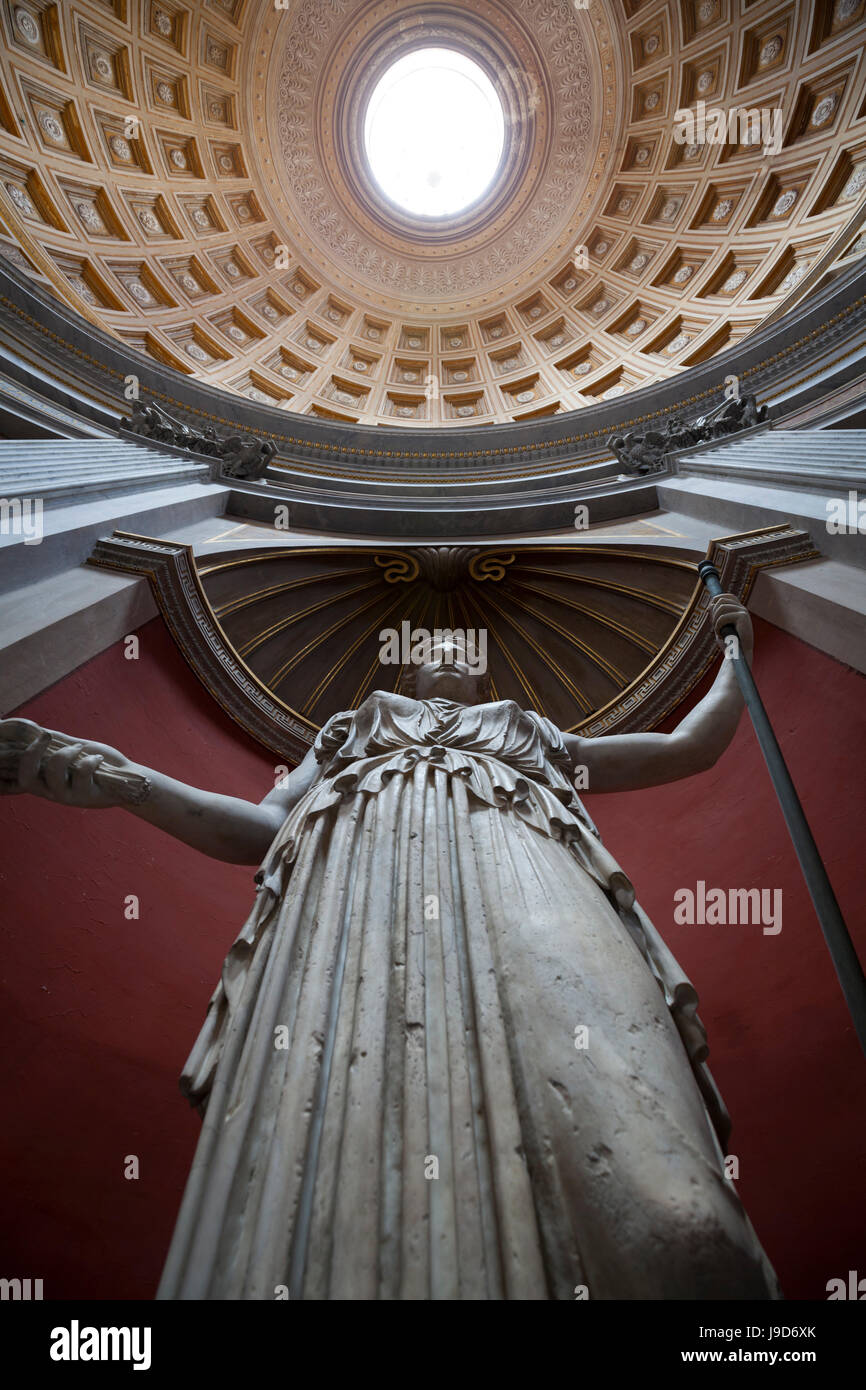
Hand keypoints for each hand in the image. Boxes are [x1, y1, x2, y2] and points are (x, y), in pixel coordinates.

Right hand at [11, 723, 132, 808]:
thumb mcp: (75, 751)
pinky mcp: (86, 797)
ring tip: (80, 748)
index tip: (43, 735)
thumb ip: (57, 743)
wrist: (127, 780)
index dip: (25, 753)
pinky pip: (81, 773)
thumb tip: (38, 728)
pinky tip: (98, 759)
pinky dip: (90, 759)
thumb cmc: (98, 765)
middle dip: (33, 753)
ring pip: (54, 774)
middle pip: (27, 777)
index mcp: (45, 780)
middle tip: (47, 737)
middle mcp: (52, 791)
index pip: (21, 774)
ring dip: (66, 753)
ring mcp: (68, 796)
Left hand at [710, 593, 753, 659]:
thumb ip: (716, 616)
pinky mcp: (743, 617)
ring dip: (715, 620)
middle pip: (721, 600)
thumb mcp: (720, 627)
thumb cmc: (729, 643)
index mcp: (738, 610)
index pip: (726, 596)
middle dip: (713, 613)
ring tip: (718, 631)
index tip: (709, 611)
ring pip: (721, 607)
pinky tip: (720, 634)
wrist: (738, 655)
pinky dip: (717, 626)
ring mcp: (743, 612)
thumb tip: (710, 605)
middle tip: (714, 626)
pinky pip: (723, 617)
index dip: (715, 600)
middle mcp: (742, 609)